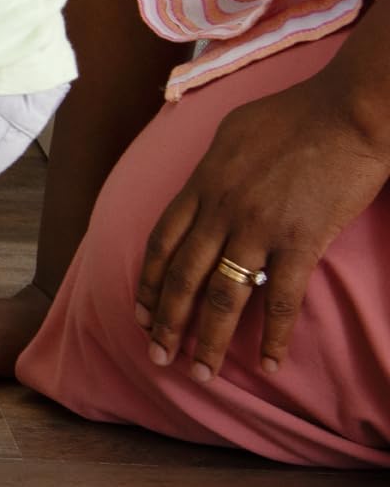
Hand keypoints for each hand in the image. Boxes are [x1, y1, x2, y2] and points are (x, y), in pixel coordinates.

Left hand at [136, 75, 389, 380]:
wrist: (345, 113)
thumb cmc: (293, 115)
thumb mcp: (231, 132)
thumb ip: (211, 167)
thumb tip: (201, 186)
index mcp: (201, 183)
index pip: (161, 242)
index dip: (147, 281)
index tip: (140, 312)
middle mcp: (221, 210)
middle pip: (182, 276)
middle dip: (167, 321)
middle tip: (157, 356)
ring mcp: (258, 228)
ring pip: (223, 296)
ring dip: (210, 339)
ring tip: (201, 373)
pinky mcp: (300, 242)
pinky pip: (282, 300)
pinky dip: (276, 336)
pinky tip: (272, 364)